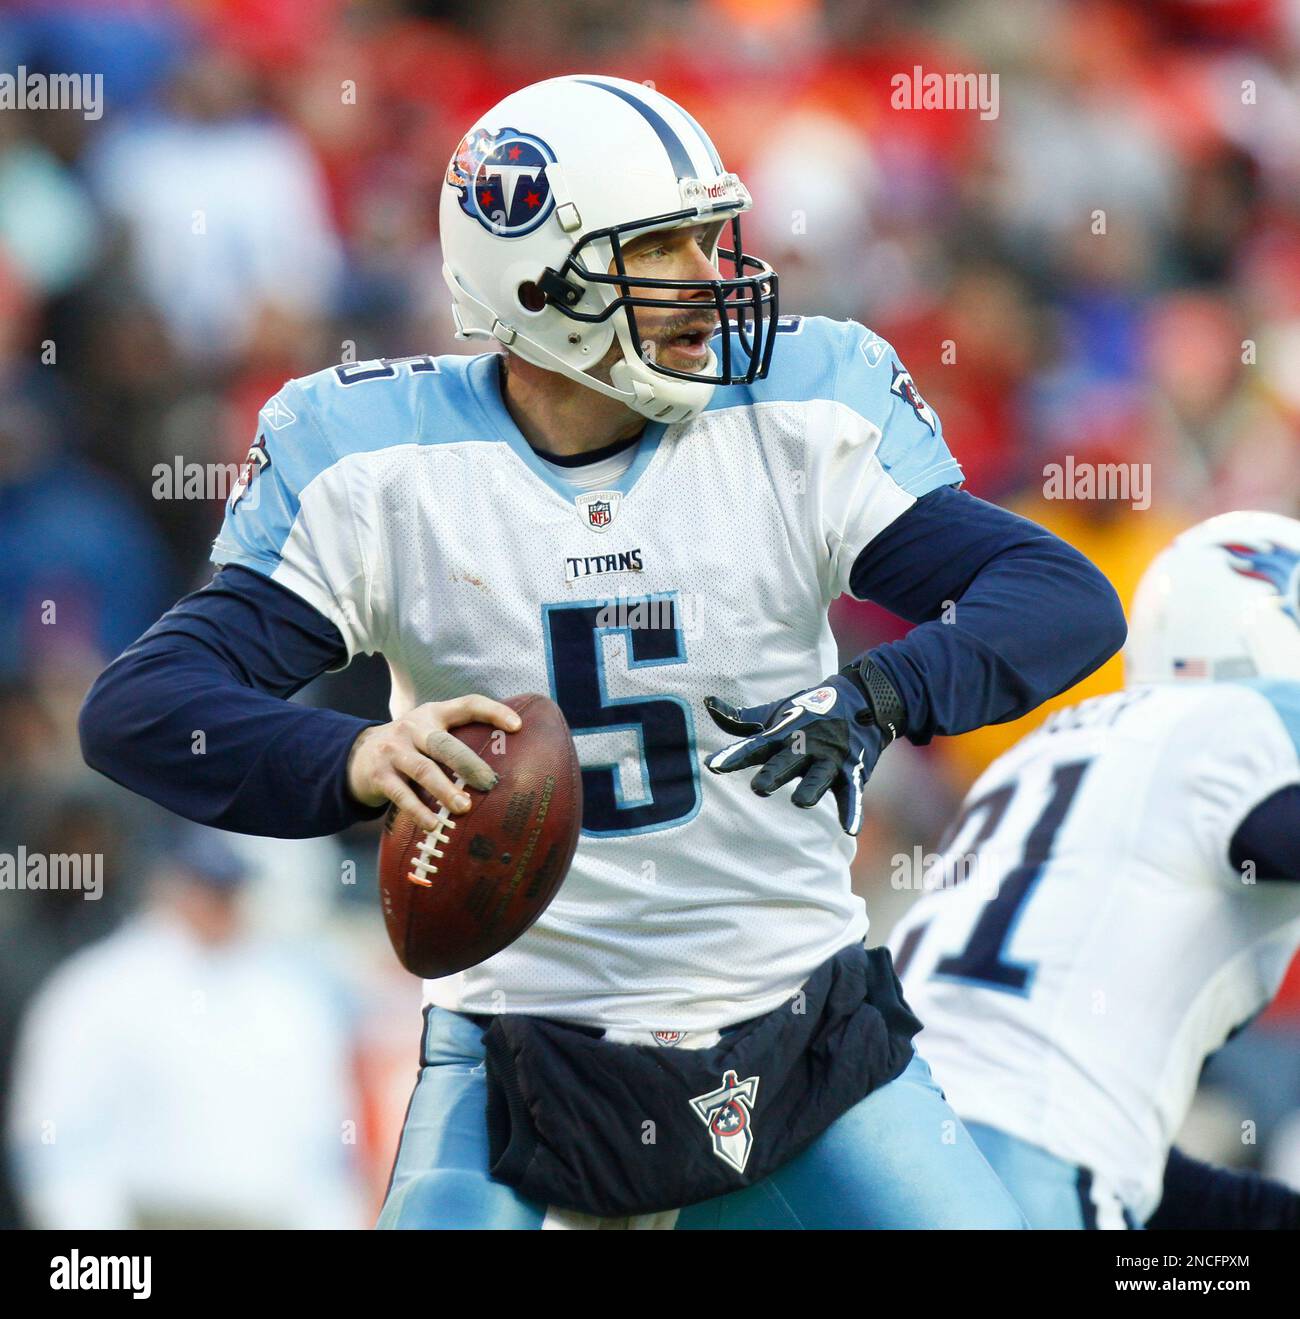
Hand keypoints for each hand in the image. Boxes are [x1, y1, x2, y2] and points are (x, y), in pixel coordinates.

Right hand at [347, 695, 520, 832]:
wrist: (356, 755)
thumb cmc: (410, 747)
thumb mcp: (429, 733)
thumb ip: (457, 740)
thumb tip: (508, 765)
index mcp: (434, 714)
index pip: (467, 705)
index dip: (493, 711)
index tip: (518, 726)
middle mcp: (413, 727)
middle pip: (444, 742)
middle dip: (468, 763)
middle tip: (489, 782)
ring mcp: (394, 750)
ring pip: (424, 769)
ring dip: (444, 790)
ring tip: (463, 808)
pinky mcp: (380, 774)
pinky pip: (401, 794)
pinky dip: (418, 811)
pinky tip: (433, 825)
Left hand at [703, 673, 890, 835]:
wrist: (863, 700)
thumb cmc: (810, 710)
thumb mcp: (776, 712)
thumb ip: (741, 720)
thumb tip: (708, 706)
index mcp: (783, 733)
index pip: (754, 745)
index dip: (734, 755)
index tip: (713, 765)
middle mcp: (805, 746)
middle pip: (787, 762)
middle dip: (774, 774)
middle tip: (759, 788)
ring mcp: (830, 759)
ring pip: (819, 776)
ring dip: (810, 788)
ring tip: (800, 801)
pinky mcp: (853, 771)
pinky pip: (852, 793)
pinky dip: (853, 811)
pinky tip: (849, 829)